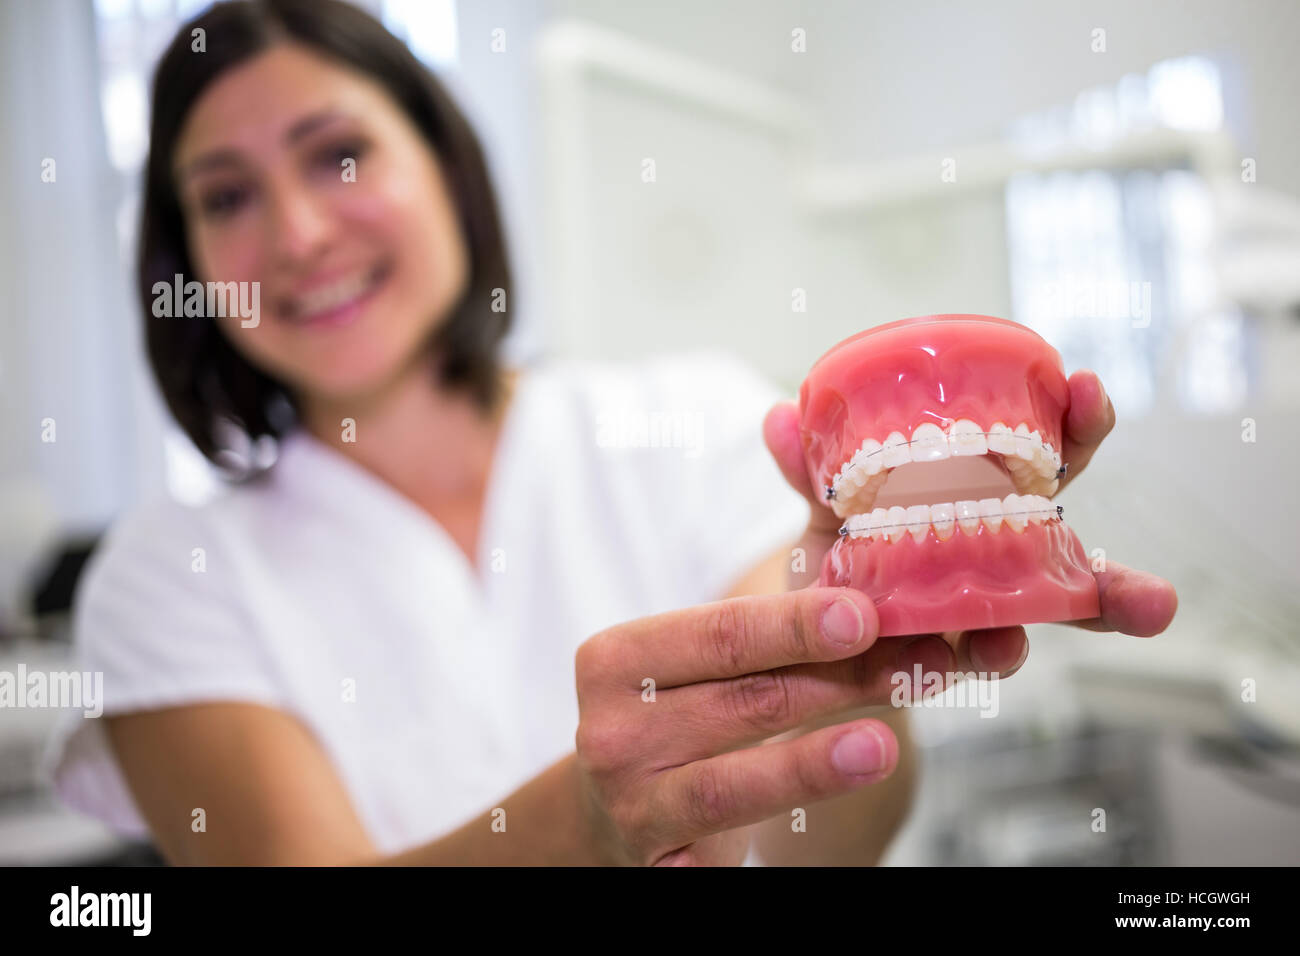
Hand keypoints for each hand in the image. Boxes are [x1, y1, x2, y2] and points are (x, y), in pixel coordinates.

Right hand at [574, 588, 919, 864]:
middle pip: (741, 701)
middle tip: (912, 663)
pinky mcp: (659, 860)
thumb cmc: (674, 712)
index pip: (717, 633)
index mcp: (620, 660)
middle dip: (838, 679)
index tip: (863, 613)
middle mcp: (614, 730)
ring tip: (882, 746)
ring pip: (733, 783)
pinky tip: (809, 828)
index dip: (793, 625)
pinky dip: (758, 839)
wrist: (611, 799)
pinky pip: (715, 849)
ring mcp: (632, 800)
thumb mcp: (696, 666)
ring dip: (815, 764)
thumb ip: (765, 641)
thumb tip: (876, 613)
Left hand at [760, 368, 1177, 678]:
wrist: (806, 616)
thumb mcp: (825, 499)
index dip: (1077, 420)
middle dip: (1119, 579)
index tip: (1086, 388)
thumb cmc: (841, 541)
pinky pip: (959, 661)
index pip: (1050, 450)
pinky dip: (959, 659)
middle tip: (1152, 599)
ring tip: (1030, 643)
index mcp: (989, 491)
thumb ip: (808, 467)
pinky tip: (954, 660)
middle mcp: (1003, 551)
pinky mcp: (940, 655)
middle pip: (1072, 554)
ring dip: (1061, 640)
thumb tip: (780, 416)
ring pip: (1042, 623)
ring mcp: (982, 609)